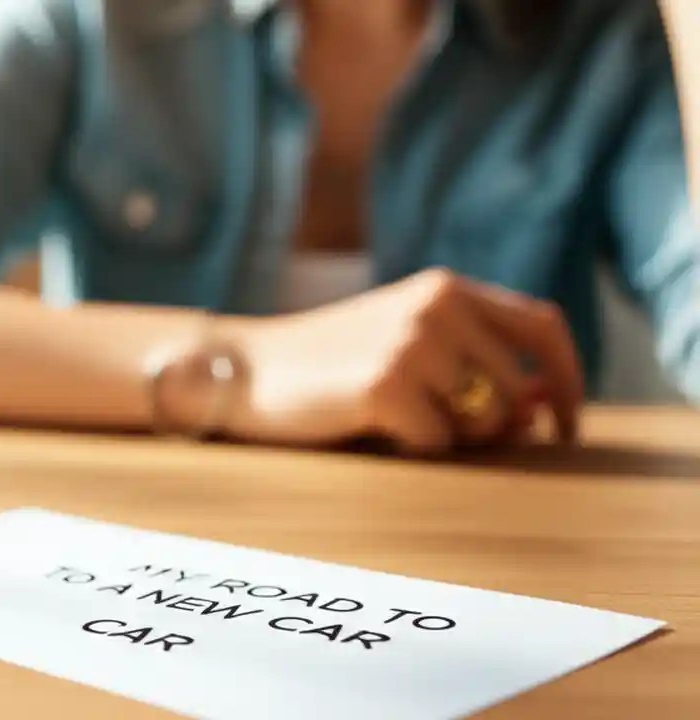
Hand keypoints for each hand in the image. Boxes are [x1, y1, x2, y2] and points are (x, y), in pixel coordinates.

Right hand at [221, 268, 584, 454]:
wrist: (246, 368)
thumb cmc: (328, 365)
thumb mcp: (406, 344)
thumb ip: (472, 364)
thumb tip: (544, 410)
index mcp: (446, 288)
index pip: (543, 327)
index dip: (569, 379)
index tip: (564, 425)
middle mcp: (439, 306)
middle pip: (516, 390)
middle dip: (492, 429)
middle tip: (442, 436)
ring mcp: (414, 343)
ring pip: (483, 420)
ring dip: (450, 438)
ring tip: (395, 420)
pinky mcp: (387, 384)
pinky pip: (438, 444)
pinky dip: (411, 449)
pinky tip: (368, 426)